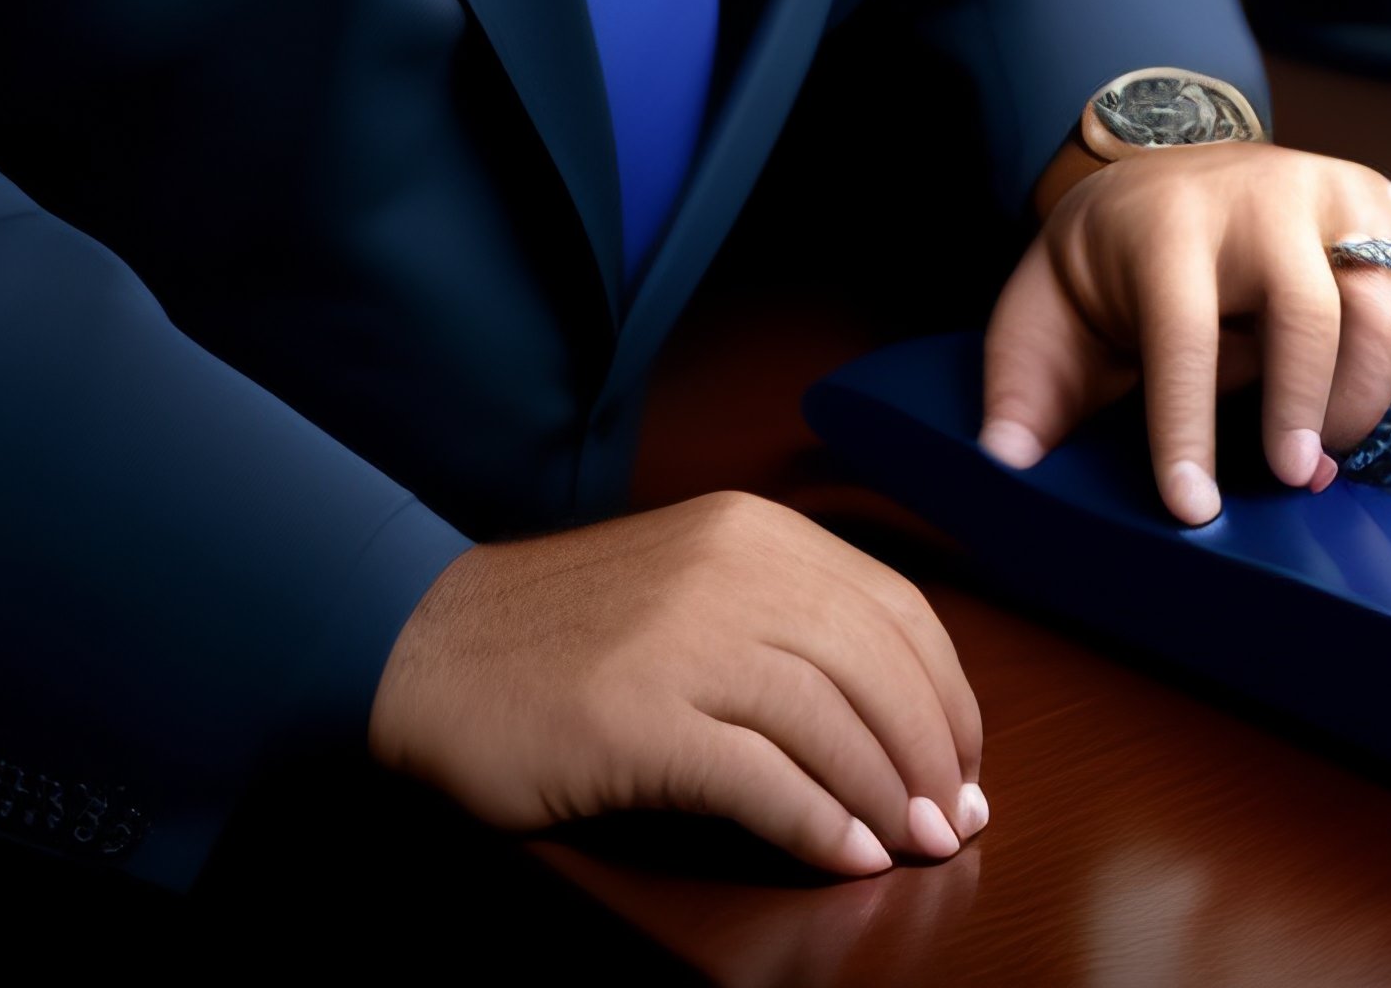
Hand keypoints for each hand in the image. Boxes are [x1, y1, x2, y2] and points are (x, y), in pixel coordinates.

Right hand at [368, 491, 987, 875]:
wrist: (425, 647)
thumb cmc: (561, 634)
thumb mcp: (690, 587)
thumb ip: (784, 623)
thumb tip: (899, 717)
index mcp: (752, 532)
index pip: (896, 609)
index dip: (949, 693)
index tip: (965, 761)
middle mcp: (731, 569)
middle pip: (880, 666)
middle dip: (934, 754)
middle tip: (952, 823)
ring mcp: (684, 639)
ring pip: (834, 722)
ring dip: (889, 798)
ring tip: (914, 848)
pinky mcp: (640, 717)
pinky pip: (763, 778)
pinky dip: (819, 826)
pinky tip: (845, 859)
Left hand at [977, 142, 1390, 524]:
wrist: (1158, 164)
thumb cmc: (1105, 262)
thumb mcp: (1041, 311)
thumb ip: (1022, 389)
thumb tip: (1005, 464)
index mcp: (1165, 228)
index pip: (1182, 336)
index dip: (1188, 431)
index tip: (1194, 509)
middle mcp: (1257, 198)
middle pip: (1313, 308)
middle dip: (1311, 405)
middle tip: (1297, 478)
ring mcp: (1329, 194)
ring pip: (1390, 293)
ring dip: (1378, 389)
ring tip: (1342, 445)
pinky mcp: (1379, 204)